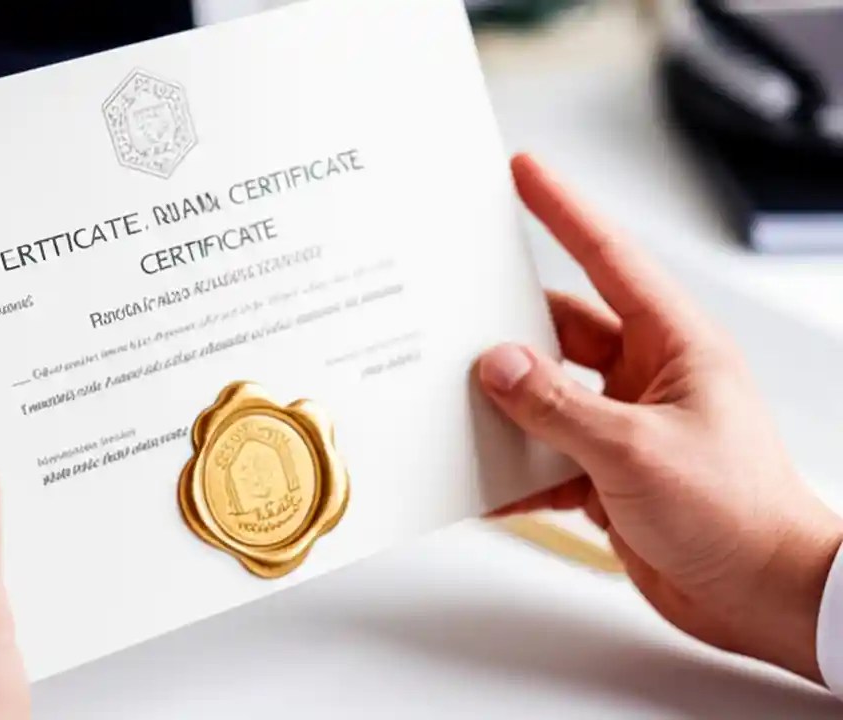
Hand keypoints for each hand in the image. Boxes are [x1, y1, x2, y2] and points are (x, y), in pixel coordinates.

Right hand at [481, 155, 842, 682]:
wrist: (763, 598)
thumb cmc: (736, 514)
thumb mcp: (636, 451)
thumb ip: (558, 406)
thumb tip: (497, 364)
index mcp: (674, 345)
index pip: (609, 259)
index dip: (564, 210)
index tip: (523, 171)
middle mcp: (647, 376)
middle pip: (561, 330)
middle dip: (508, 327)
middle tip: (452, 309)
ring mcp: (625, 425)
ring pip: (545, 395)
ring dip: (506, 405)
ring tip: (453, 402)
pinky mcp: (608, 473)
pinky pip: (546, 456)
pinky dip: (515, 470)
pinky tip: (483, 483)